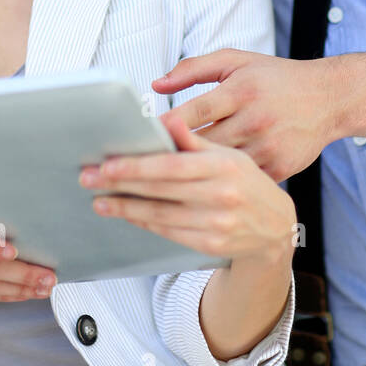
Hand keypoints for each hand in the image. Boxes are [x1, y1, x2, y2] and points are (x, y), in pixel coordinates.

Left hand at [79, 112, 296, 263]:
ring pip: (159, 214)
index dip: (137, 166)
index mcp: (224, 165)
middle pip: (160, 190)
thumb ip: (196, 139)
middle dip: (120, 185)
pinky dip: (144, 222)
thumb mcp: (229, 153)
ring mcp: (216, 223)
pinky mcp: (209, 244)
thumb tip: (166, 120)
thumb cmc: (247, 181)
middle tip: (89, 179)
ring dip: (125, 207)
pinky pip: (168, 232)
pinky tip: (126, 213)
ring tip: (99, 200)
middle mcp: (221, 195)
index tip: (107, 164)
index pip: (171, 165)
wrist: (276, 226)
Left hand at [151, 49, 339, 181]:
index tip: (137, 139)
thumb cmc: (276, 78)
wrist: (329, 99)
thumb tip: (156, 85)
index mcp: (241, 90)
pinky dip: (217, 188)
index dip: (163, 127)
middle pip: (201, 146)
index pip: (193, 111)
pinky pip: (241, 182)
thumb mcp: (237, 60)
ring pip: (218, 169)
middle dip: (166, 157)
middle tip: (131, 167)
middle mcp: (255, 120)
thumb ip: (194, 68)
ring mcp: (268, 148)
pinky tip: (191, 194)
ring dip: (187, 178)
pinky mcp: (279, 169)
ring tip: (152, 184)